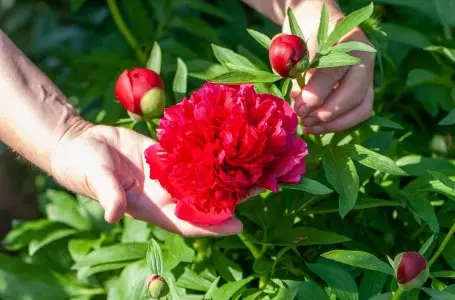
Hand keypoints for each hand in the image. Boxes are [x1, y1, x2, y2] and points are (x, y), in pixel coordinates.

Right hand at [50, 120, 242, 236]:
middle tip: (260, 189)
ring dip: (226, 175)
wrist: (82, 145)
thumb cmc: (84, 166)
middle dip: (230, 199)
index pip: (186, 222)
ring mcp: (169, 175)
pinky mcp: (168, 156)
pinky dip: (210, 152)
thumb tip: (113, 216)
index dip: (211, 226)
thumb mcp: (96, 178)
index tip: (239, 225)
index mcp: (151, 207)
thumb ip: (108, 194)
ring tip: (255, 166)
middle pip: (203, 201)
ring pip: (203, 178)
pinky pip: (193, 156)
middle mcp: (166, 194)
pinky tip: (229, 142)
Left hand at [285, 1, 374, 133]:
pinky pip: (357, 114)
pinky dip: (336, 125)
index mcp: (351, 40)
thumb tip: (299, 101)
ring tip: (307, 126)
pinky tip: (314, 128)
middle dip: (325, 112)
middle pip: (354, 94)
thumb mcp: (298, 46)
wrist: (314, 26)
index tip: (298, 107)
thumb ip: (299, 71)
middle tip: (302, 117)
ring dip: (333, 123)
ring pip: (360, 108)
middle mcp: (365, 60)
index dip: (317, 93)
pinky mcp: (364, 93)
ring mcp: (368, 77)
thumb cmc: (304, 34)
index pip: (336, 72)